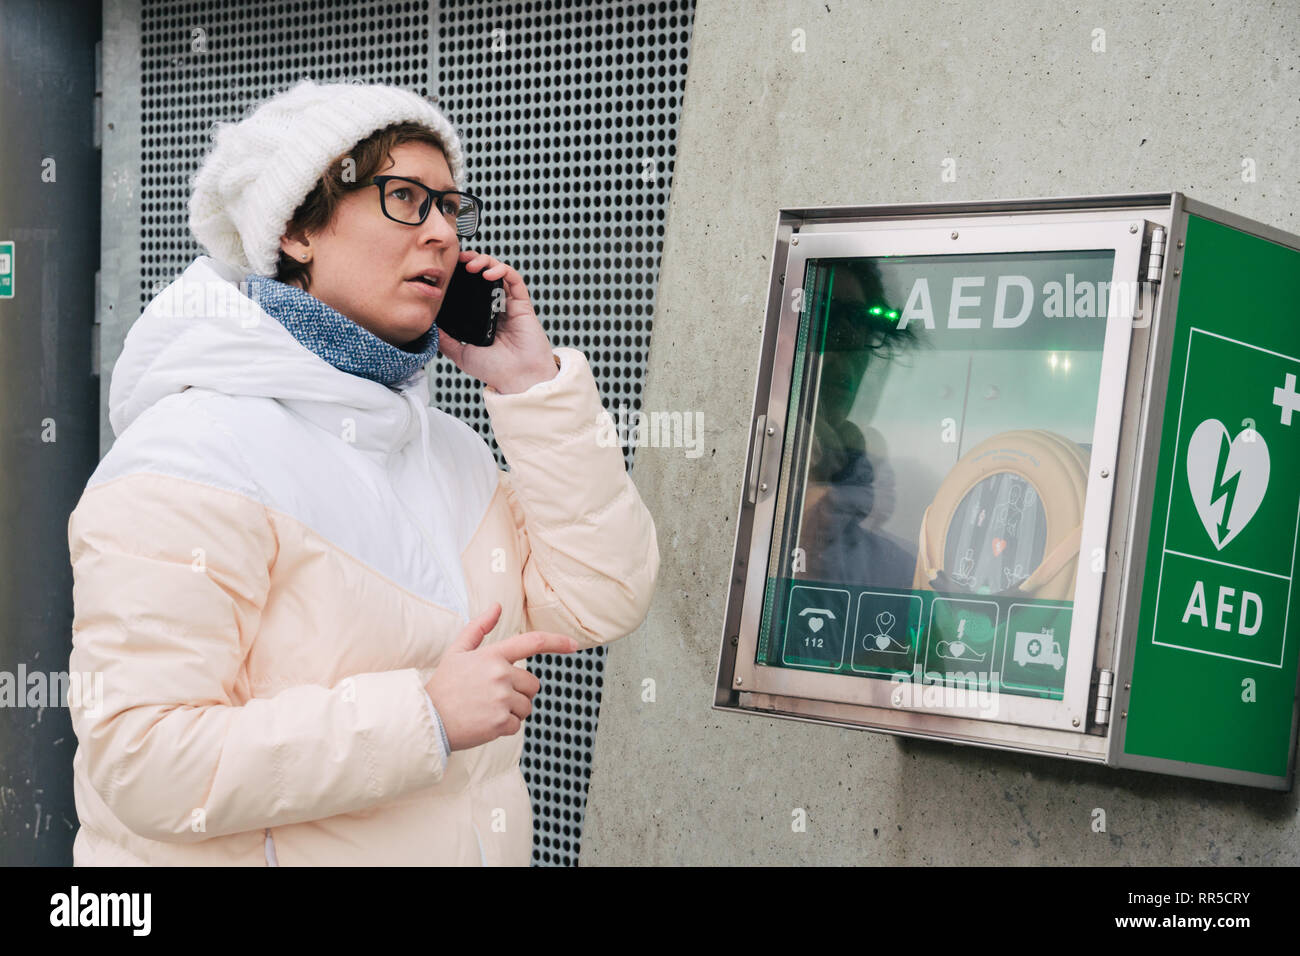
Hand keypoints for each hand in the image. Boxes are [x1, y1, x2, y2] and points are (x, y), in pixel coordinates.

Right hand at [424, 603, 577, 751]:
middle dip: (520, 692)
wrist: (427, 719)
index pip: (532, 642)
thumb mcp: (457, 651)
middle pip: (533, 684)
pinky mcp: (499, 722)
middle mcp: (500, 675)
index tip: (574, 645)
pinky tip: (484, 722)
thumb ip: (479, 628)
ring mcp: (501, 699)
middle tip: (493, 696)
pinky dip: (504, 726)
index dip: (557, 642)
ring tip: (486, 709)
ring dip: (513, 710)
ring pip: (527, 706)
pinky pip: (517, 725)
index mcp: (492, 655)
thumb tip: (497, 606)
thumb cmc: (444, 685)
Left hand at [437, 249, 558, 393]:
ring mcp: (510, 306)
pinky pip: (515, 281)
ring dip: (487, 262)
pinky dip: (503, 271)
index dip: (463, 276)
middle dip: (474, 261)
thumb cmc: (495, 371)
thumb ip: (446, 340)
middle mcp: (497, 309)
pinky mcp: (523, 305)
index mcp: (484, 318)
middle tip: (461, 259)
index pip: (473, 289)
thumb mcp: (461, 354)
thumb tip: (429, 327)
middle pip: (486, 276)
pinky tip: (489, 273)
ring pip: (500, 273)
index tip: (450, 270)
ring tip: (473, 265)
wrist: (517, 379)